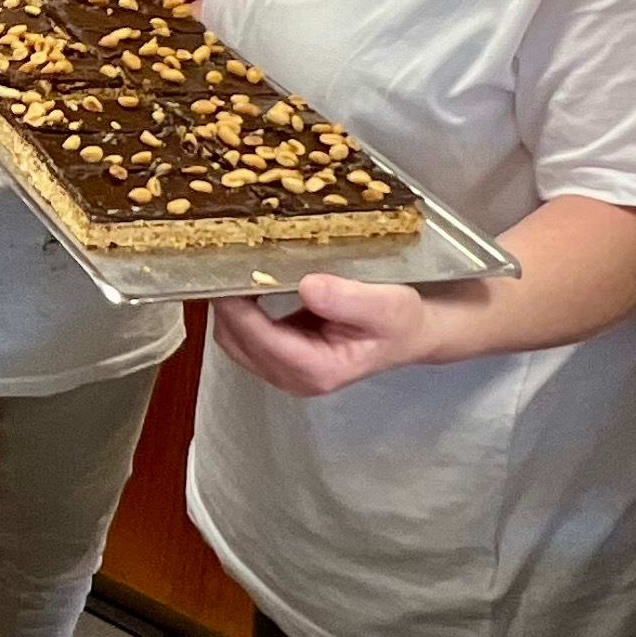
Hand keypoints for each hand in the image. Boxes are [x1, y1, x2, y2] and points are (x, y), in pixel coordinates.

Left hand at [210, 276, 446, 398]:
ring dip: (229, 306)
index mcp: (316, 369)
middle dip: (225, 304)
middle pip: (236, 341)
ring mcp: (284, 370)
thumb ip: (347, 299)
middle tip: (224, 260)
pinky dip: (240, 309)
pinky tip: (247, 281)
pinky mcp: (280, 356)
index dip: (236, 306)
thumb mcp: (386, 306)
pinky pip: (245, 335)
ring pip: (234, 339)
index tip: (226, 271)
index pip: (259, 338)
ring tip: (233, 267)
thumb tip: (307, 286)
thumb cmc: (401, 321)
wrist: (411, 333)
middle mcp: (293, 377)